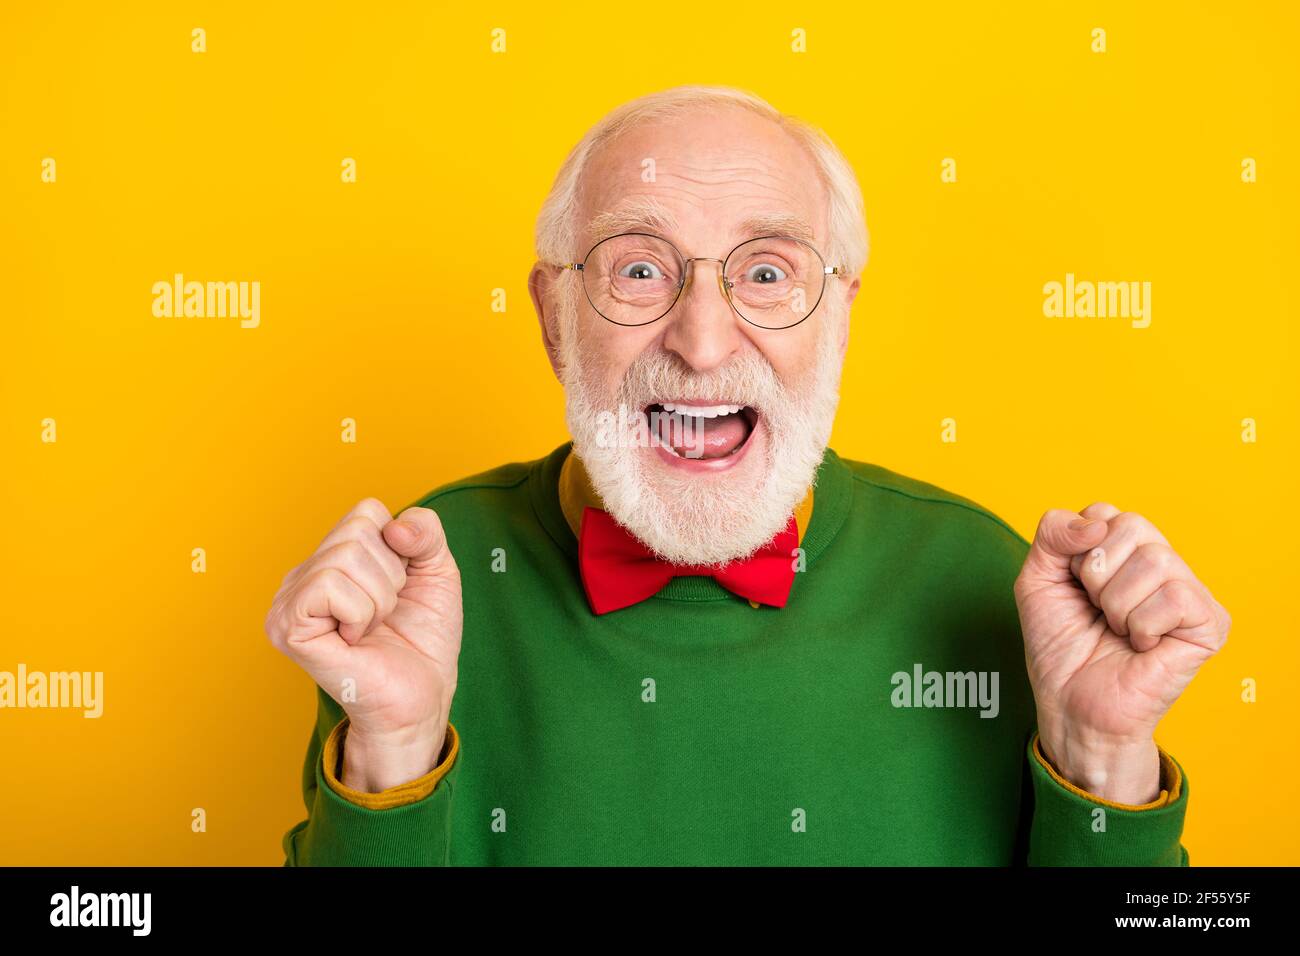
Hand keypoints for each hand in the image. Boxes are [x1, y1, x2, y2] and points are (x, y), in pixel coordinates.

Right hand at [265, 498, 462, 790]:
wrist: (421, 696)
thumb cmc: (423, 638)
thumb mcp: (437, 569)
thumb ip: (425, 531)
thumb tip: (394, 526)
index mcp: (331, 558)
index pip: (367, 511)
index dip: (399, 548)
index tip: (399, 587)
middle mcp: (302, 575)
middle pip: (357, 531)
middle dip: (391, 576)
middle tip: (385, 615)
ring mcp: (288, 601)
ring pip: (345, 557)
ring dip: (378, 599)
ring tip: (371, 628)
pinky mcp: (287, 627)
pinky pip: (329, 586)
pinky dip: (360, 613)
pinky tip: (355, 640)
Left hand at [1013, 504, 1229, 802]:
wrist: (1071, 703)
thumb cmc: (1059, 645)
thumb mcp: (1037, 579)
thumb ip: (1053, 533)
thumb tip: (1097, 523)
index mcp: (1125, 550)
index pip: (1103, 512)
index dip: (1074, 552)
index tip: (1075, 588)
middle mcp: (1161, 564)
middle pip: (1132, 525)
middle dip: (1096, 574)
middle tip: (1097, 611)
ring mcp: (1189, 592)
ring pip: (1154, 560)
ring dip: (1117, 604)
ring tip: (1118, 631)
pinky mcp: (1209, 623)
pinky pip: (1174, 596)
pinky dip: (1142, 625)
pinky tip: (1141, 646)